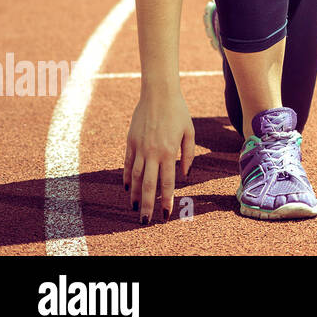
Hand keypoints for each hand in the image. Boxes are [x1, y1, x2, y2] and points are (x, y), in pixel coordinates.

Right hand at [124, 90, 194, 223]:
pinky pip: (128, 164)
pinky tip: (129, 188)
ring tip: (136, 208)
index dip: (166, 200)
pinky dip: (128, 178)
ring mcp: (139, 148)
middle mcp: (152, 153)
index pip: (167, 182)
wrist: (158, 94)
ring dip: (136, 195)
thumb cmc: (178, 112)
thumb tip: (185, 176)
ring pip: (136, 177)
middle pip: (149, 185)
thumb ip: (188, 155)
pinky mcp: (130, 142)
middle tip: (146, 221)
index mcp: (168, 152)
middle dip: (148, 205)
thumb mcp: (189, 132)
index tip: (165, 214)